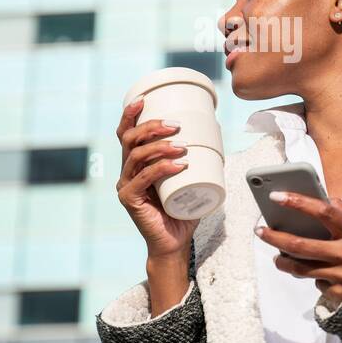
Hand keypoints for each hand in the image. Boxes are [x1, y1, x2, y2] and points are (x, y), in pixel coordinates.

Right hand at [116, 98, 199, 258]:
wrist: (174, 243)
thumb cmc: (181, 210)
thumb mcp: (189, 178)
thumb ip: (196, 158)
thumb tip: (215, 132)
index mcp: (136, 163)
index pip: (128, 134)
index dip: (131, 114)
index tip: (145, 99)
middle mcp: (127, 171)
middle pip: (130, 139)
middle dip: (151, 127)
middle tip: (176, 125)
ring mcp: (126, 185)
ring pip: (136, 156)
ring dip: (159, 146)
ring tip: (181, 146)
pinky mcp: (130, 200)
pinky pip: (143, 179)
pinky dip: (161, 169)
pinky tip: (178, 166)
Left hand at [255, 192, 341, 304]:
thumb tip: (319, 200)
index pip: (323, 211)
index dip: (298, 202)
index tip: (276, 196)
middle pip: (301, 244)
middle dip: (275, 236)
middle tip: (260, 230)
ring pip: (301, 267)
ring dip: (283, 260)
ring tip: (276, 255)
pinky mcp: (341, 294)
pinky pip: (317, 283)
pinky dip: (314, 275)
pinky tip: (317, 272)